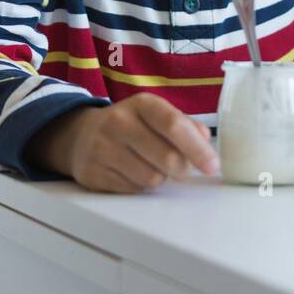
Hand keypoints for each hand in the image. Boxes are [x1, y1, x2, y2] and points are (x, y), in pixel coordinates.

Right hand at [35, 95, 219, 192]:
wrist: (81, 136)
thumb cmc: (130, 126)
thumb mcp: (155, 115)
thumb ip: (184, 125)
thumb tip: (205, 141)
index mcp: (141, 104)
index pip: (173, 125)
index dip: (197, 148)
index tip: (212, 166)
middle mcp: (118, 122)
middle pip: (166, 158)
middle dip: (182, 169)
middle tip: (183, 169)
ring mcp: (102, 148)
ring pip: (151, 178)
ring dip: (160, 178)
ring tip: (151, 166)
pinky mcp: (93, 173)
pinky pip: (132, 190)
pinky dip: (140, 186)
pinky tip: (131, 172)